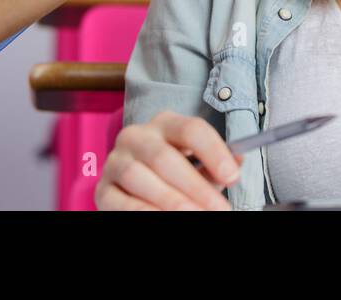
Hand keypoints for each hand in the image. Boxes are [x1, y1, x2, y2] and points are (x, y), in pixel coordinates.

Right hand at [96, 111, 242, 209]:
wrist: (140, 187)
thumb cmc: (176, 173)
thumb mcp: (199, 164)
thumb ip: (216, 163)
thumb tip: (238, 160)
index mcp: (165, 123)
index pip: (191, 128)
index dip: (214, 152)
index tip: (232, 177)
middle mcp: (136, 136)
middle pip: (164, 156)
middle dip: (195, 187)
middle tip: (219, 208)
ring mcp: (116, 161)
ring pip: (138, 176)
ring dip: (170, 200)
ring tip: (194, 215)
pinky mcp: (103, 189)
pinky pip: (119, 200)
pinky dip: (142, 210)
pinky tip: (164, 218)